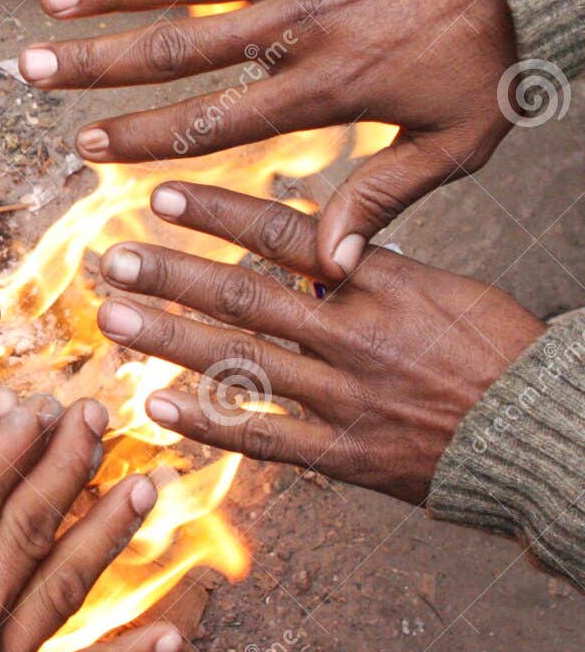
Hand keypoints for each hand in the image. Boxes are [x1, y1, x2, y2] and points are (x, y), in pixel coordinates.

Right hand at [16, 0, 519, 276]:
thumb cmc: (495, 51)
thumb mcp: (455, 144)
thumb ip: (381, 200)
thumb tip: (328, 271)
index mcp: (325, 87)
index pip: (212, 120)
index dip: (141, 135)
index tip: (85, 146)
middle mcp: (299, 23)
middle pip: (177, 50)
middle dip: (96, 64)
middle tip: (30, 70)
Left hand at [93, 182, 544, 501]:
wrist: (546, 431)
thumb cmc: (498, 353)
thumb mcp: (441, 287)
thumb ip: (368, 268)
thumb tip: (309, 242)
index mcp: (383, 282)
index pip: (287, 237)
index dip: (218, 215)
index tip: (161, 196)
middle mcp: (357, 336)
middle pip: (245, 298)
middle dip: (171, 277)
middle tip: (111, 260)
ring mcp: (348, 398)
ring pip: (242, 363)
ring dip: (168, 341)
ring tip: (113, 320)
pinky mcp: (348, 456)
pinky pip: (266, 437)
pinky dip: (208, 422)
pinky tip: (156, 405)